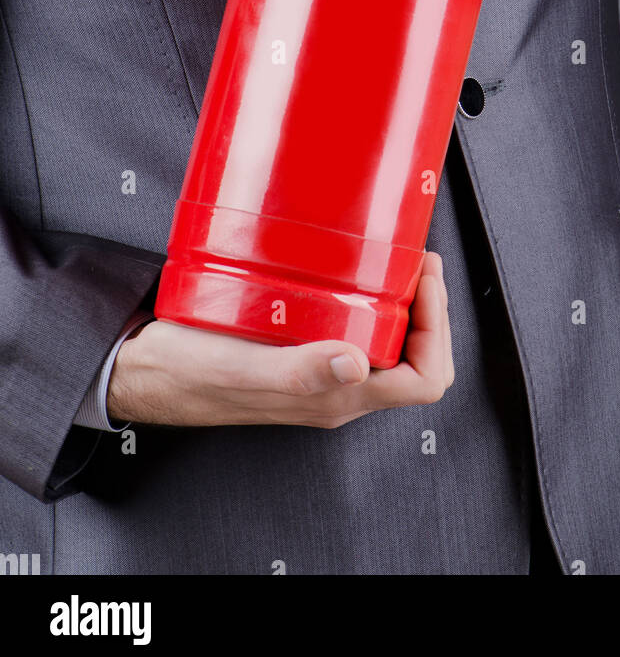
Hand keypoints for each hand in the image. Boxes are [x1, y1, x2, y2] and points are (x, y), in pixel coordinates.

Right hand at [108, 252, 453, 428]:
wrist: (144, 367)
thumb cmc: (186, 372)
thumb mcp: (243, 367)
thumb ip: (299, 372)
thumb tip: (359, 367)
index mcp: (336, 398)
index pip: (423, 379)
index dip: (437, 330)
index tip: (423, 280)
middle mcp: (337, 387)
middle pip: (416, 356)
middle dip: (430, 306)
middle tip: (417, 259)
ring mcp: (321, 368)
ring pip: (390, 340)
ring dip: (404, 300)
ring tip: (395, 258)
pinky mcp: (302, 346)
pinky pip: (355, 327)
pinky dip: (369, 296)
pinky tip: (354, 266)